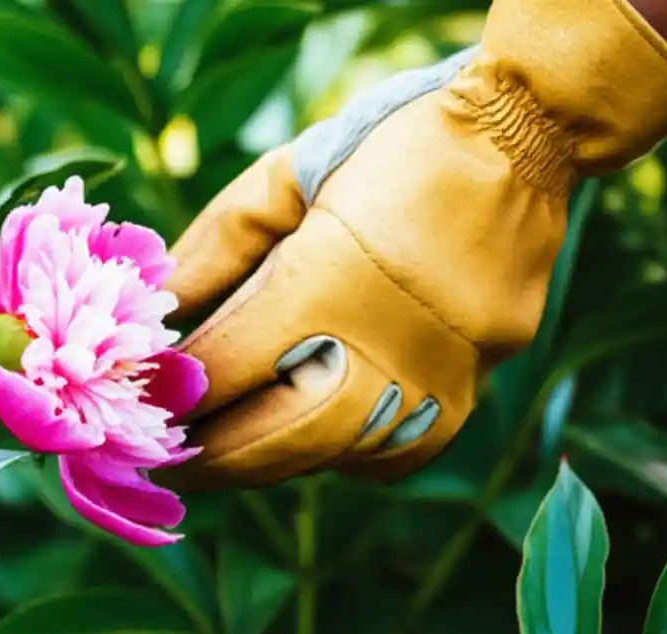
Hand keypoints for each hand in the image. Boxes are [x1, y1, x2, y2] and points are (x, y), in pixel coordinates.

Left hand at [159, 0, 666, 489]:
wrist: (520, 138)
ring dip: (273, 461)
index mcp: (326, 281)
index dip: (178, 392)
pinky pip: (395, 457)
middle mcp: (384, 345)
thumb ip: (215, 250)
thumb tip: (159, 312)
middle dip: (213, 456)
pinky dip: (343, 457)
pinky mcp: (472, 390)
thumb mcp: (282, 180)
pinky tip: (315, 435)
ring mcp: (436, 379)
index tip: (146, 400)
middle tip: (173, 460)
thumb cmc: (387, 148)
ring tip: (230, 451)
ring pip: (334, 457)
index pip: (227, 367)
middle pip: (276, 438)